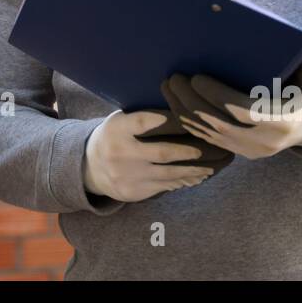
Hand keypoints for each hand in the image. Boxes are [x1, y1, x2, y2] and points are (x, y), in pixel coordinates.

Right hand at [82, 109, 230, 202]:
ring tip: (210, 166)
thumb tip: (182, 110)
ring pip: (168, 174)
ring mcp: (127, 175)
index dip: (166, 119)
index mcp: (117, 128)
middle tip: (209, 148)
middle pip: (161, 152)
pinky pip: (164, 187)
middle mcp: (120, 152)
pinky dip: (182, 181)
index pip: (143, 121)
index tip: (188, 116)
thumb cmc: (116, 136)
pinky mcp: (133, 192)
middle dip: (188, 151)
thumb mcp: (121, 121)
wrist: (91, 168)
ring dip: (192, 170)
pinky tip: (196, 177)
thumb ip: (143, 118)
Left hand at [161, 55, 301, 160]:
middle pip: (218, 124)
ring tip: (167, 87)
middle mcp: (264, 141)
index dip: (216, 96)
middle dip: (191, 102)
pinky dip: (190, 123)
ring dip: (184, 112)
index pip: (241, 111)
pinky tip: (176, 104)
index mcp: (282, 121)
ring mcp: (251, 151)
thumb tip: (301, 56)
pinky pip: (210, 140)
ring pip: (209, 134)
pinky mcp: (242, 153)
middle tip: (173, 79)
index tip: (196, 77)